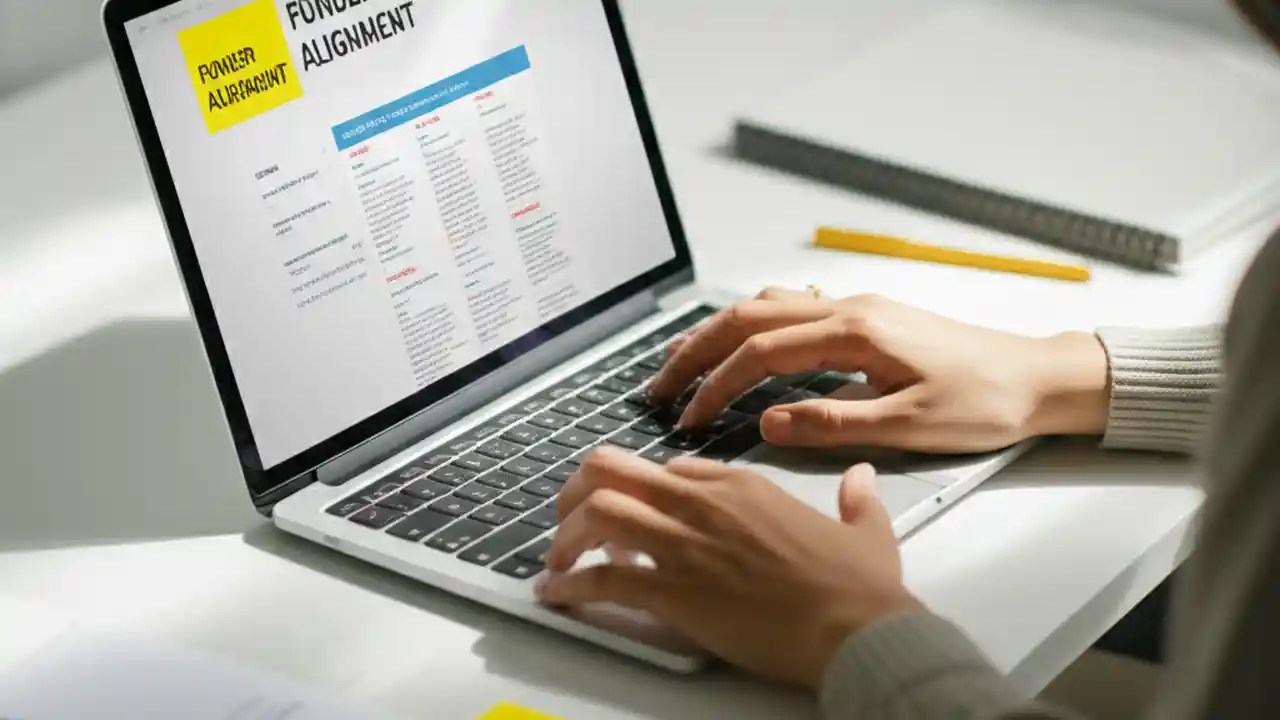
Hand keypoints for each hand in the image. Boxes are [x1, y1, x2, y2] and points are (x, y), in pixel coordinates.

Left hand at [537, 447, 921, 687]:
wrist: (855, 628)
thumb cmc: (858, 587)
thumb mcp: (866, 528)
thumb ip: (857, 499)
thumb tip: (859, 478)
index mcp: (741, 485)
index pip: (664, 468)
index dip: (638, 489)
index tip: (633, 511)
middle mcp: (704, 504)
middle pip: (613, 470)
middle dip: (578, 490)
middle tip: (568, 518)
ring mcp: (686, 545)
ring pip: (598, 513)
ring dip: (566, 535)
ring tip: (556, 559)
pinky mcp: (675, 592)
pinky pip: (603, 580)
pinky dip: (571, 586)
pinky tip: (558, 594)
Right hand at [648, 289, 1108, 452]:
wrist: (1037, 378)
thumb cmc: (984, 402)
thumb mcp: (910, 425)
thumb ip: (833, 423)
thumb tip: (768, 422)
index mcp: (855, 333)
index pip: (761, 352)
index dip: (715, 385)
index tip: (686, 417)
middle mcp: (848, 309)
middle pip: (748, 315)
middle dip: (696, 349)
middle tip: (659, 384)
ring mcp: (856, 307)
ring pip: (766, 305)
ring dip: (720, 332)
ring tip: (686, 363)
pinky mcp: (866, 318)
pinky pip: (792, 307)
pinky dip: (753, 324)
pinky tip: (745, 344)